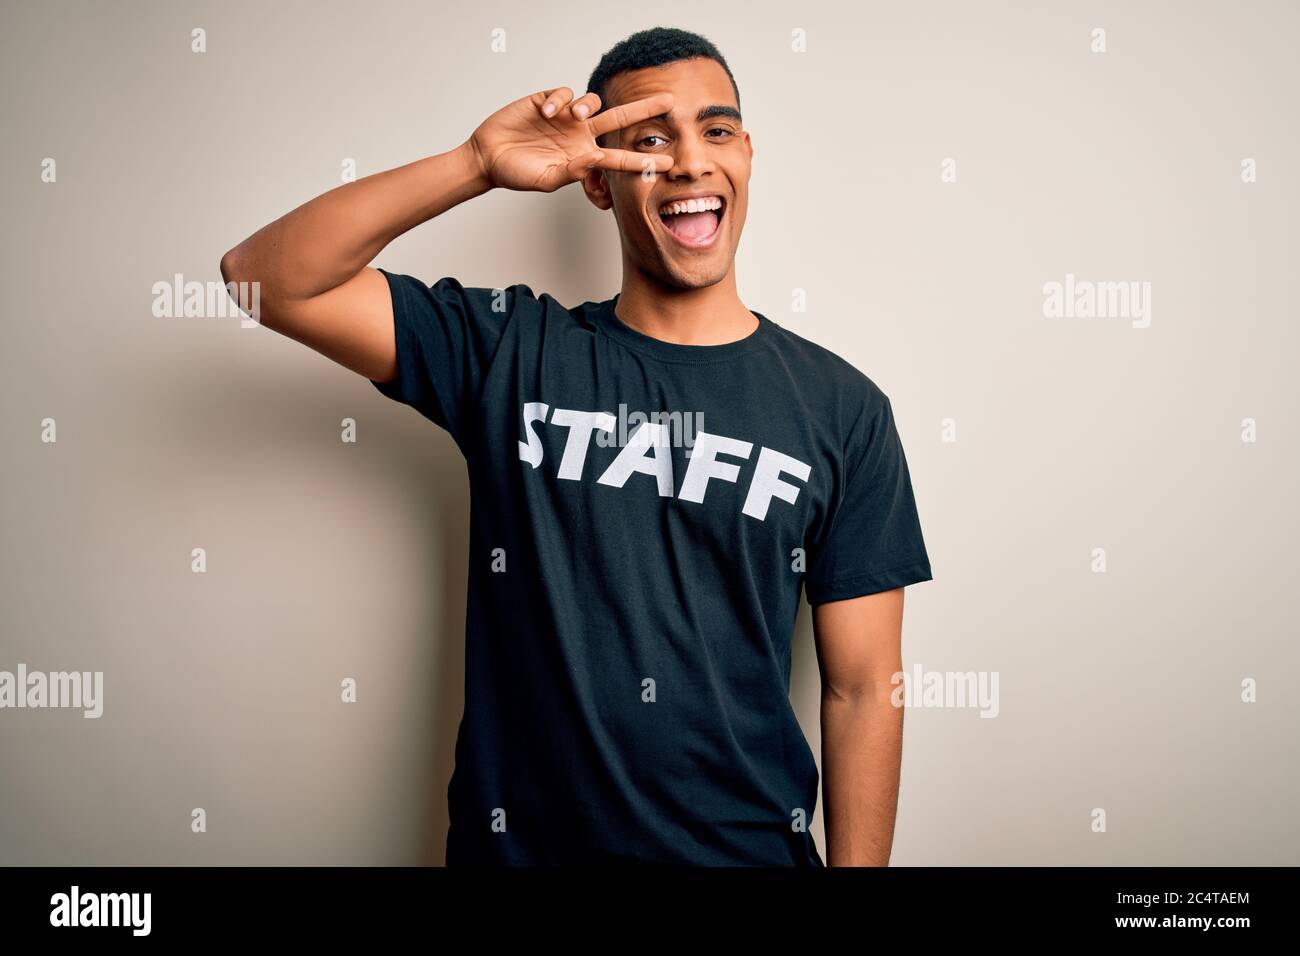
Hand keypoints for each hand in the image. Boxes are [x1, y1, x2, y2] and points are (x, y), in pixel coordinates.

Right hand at [467, 87, 674, 192]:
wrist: (487, 157)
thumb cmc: (516, 173)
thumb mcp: (544, 180)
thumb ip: (570, 171)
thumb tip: (595, 159)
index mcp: (582, 157)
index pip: (617, 158)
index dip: (640, 160)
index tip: (665, 163)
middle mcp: (579, 135)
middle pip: (618, 119)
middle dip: (643, 110)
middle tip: (669, 102)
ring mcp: (565, 117)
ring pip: (591, 102)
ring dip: (588, 106)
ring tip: (574, 116)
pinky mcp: (547, 101)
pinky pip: (563, 93)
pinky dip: (558, 100)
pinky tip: (545, 112)